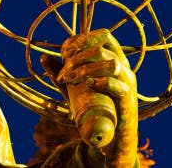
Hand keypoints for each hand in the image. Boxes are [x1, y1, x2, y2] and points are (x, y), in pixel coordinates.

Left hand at [42, 29, 138, 166]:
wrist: (110, 135)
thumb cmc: (94, 106)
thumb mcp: (74, 87)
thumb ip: (62, 73)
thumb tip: (43, 58)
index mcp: (114, 58)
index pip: (103, 35)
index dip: (81, 39)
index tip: (64, 53)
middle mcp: (124, 67)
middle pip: (102, 48)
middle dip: (77, 57)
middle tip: (63, 73)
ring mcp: (128, 83)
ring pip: (111, 63)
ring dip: (86, 68)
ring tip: (70, 79)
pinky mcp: (128, 101)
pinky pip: (118, 85)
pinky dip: (101, 82)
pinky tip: (89, 85)